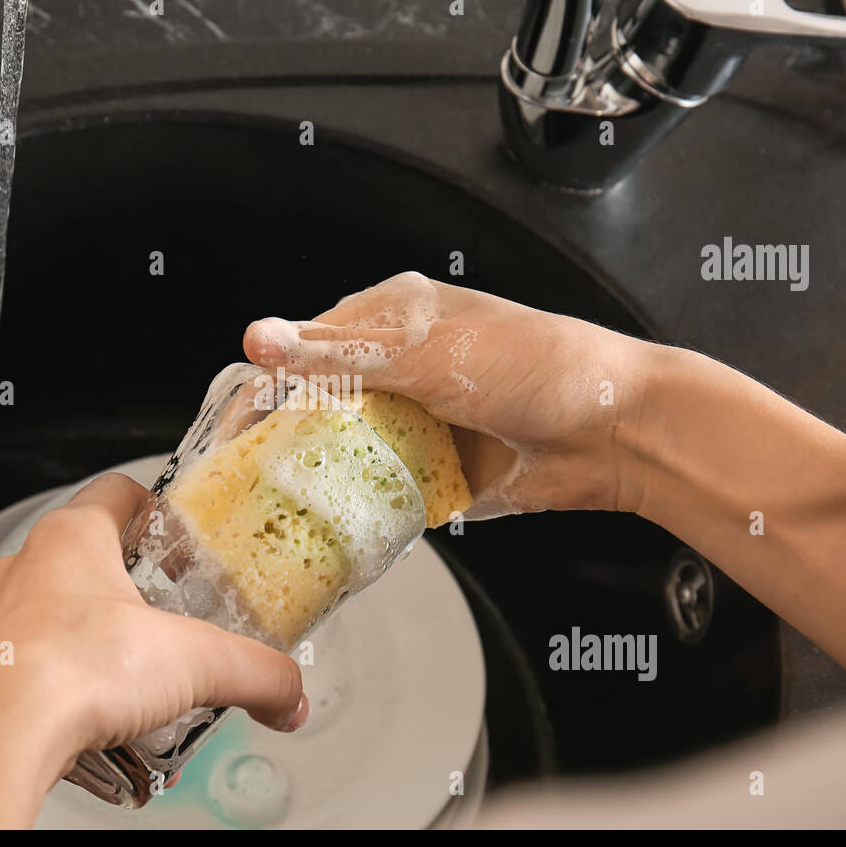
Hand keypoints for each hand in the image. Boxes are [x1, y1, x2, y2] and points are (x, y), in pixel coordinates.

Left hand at [0, 473, 307, 827]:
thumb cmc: (68, 674)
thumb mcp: (193, 665)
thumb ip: (254, 674)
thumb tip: (287, 693)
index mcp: (72, 539)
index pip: (116, 493)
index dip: (153, 507)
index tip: (177, 532)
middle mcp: (24, 570)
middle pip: (84, 556)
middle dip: (129, 588)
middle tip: (167, 617)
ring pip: (48, 612)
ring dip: (88, 636)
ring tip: (129, 675)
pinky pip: (22, 666)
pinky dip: (56, 683)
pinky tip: (87, 714)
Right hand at [243, 272, 656, 515]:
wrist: (614, 432)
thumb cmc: (538, 364)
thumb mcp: (428, 349)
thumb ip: (339, 354)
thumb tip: (260, 338)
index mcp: (391, 320)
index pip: (304, 349)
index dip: (263, 386)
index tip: (231, 426)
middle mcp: (398, 372)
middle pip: (317, 407)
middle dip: (283, 441)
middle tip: (243, 478)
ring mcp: (414, 426)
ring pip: (343, 456)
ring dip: (319, 480)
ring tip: (275, 510)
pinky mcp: (433, 476)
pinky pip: (381, 496)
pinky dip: (360, 510)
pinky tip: (332, 526)